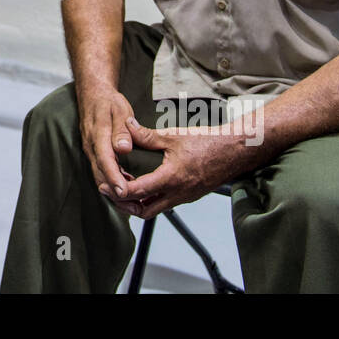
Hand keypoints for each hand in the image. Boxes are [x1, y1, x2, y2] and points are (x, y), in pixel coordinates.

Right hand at [77, 84, 137, 200]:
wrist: (92, 95)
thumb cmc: (108, 102)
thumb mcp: (120, 110)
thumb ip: (122, 130)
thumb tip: (124, 149)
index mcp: (98, 136)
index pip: (105, 161)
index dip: (114, 178)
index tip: (125, 192)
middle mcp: (91, 147)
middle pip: (100, 175)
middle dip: (115, 193)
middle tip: (133, 206)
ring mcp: (91, 151)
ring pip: (100, 176)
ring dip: (114, 190)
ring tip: (133, 203)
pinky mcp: (94, 153)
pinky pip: (101, 171)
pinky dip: (112, 182)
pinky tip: (127, 187)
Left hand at [109, 118, 245, 218]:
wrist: (234, 150)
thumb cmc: (207, 142)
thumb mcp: (172, 135)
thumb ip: (146, 135)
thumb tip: (126, 127)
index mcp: (171, 178)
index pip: (137, 192)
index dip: (118, 191)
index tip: (104, 185)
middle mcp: (178, 193)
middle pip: (144, 211)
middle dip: (124, 205)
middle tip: (111, 191)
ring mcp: (185, 197)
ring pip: (155, 209)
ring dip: (137, 203)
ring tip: (124, 187)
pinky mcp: (190, 195)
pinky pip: (165, 204)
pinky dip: (150, 199)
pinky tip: (143, 185)